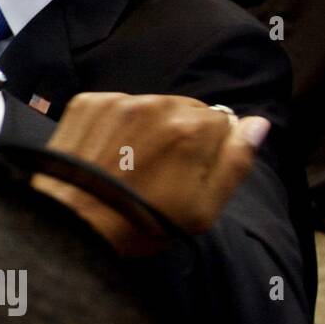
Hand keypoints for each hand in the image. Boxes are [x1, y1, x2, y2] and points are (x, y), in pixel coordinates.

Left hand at [36, 93, 269, 255]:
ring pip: (152, 106)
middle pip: (187, 110)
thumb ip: (236, 162)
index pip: (222, 122)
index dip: (209, 150)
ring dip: (149, 127)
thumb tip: (255, 124)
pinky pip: (118, 106)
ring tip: (130, 163)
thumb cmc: (140, 223)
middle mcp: (156, 104)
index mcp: (192, 128)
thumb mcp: (203, 208)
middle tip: (159, 171)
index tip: (189, 173)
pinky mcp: (87, 102)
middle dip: (182, 134)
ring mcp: (118, 100)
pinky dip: (118, 124)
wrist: (68, 221)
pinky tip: (107, 152)